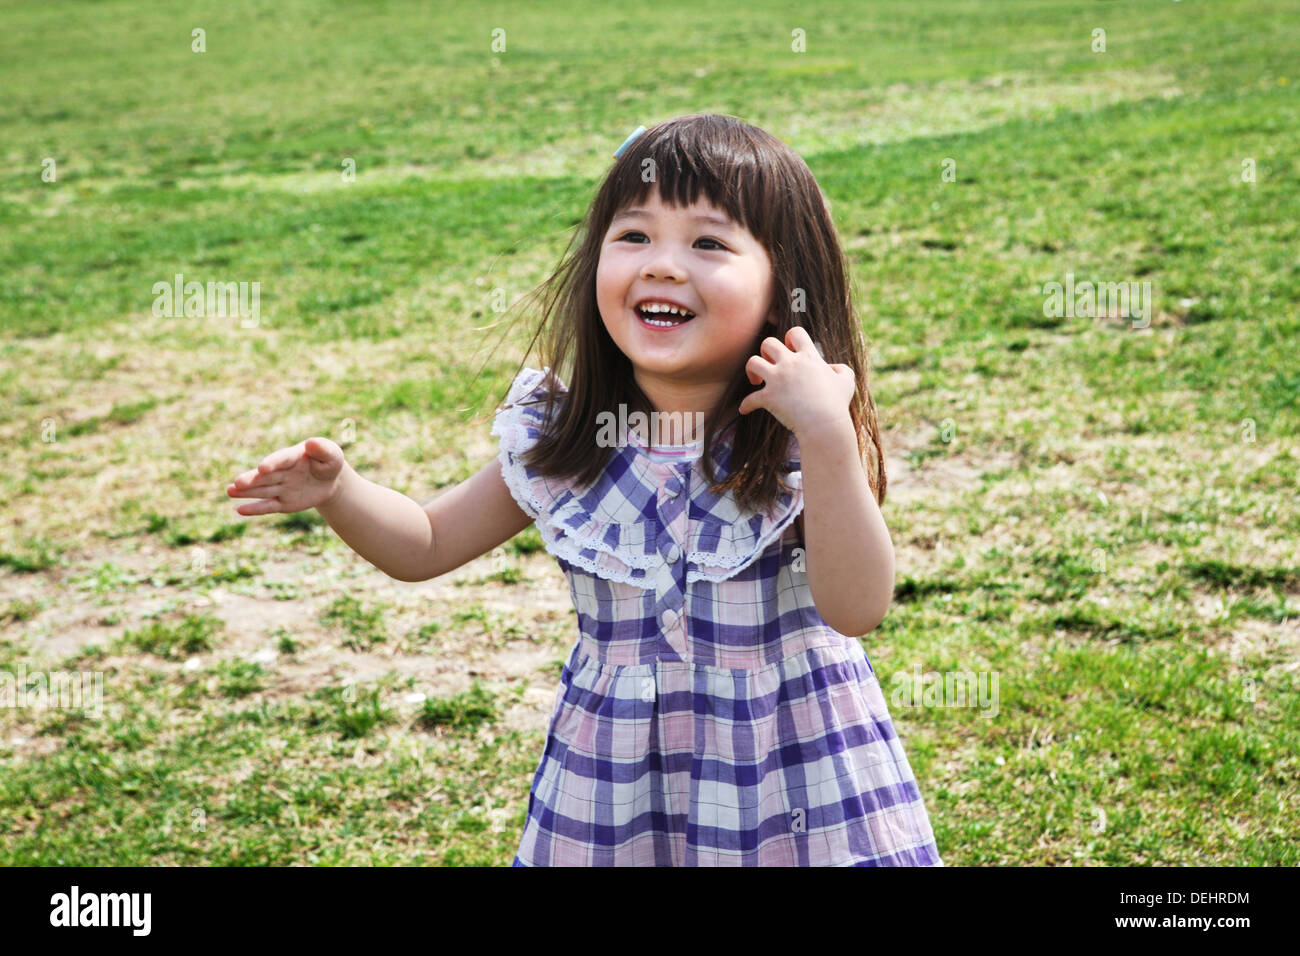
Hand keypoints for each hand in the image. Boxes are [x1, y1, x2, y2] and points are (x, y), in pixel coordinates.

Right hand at [226, 437, 346, 515]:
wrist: (331, 481)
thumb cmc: (330, 462)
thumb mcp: (332, 455)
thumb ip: (323, 449)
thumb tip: (311, 442)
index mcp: (292, 457)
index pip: (281, 459)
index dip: (273, 463)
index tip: (262, 468)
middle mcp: (282, 472)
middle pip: (266, 476)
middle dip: (253, 479)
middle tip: (238, 482)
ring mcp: (281, 487)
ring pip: (263, 490)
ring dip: (247, 492)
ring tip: (230, 491)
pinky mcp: (282, 503)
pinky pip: (269, 506)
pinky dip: (256, 509)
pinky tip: (240, 510)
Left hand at [739, 326, 854, 438]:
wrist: (825, 425)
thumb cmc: (837, 404)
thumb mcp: (847, 382)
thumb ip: (841, 369)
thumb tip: (832, 368)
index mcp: (808, 357)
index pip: (795, 332)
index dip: (790, 338)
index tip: (791, 350)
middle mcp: (790, 364)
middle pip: (768, 343)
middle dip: (766, 351)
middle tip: (771, 365)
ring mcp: (777, 380)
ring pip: (752, 362)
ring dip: (751, 370)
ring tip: (757, 381)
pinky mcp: (768, 398)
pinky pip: (749, 399)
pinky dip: (745, 405)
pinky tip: (745, 409)